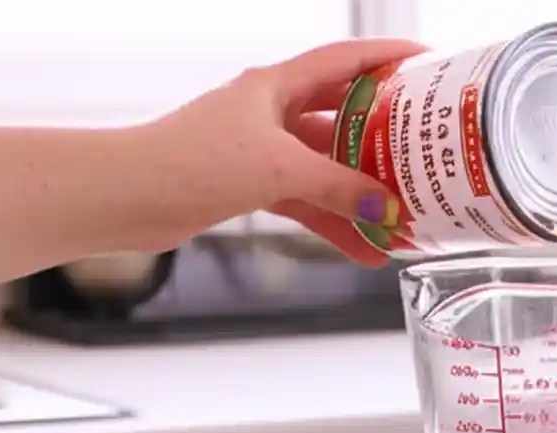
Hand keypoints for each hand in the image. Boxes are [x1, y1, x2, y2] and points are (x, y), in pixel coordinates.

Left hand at [147, 38, 426, 266]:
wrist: (128, 197)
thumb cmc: (189, 161)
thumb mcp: (279, 169)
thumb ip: (338, 188)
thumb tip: (386, 209)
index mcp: (277, 85)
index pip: (346, 60)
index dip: (388, 59)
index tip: (428, 66)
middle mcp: (272, 111)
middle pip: (343, 118)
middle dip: (384, 140)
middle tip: (425, 152)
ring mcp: (262, 150)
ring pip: (328, 168)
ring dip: (361, 196)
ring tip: (401, 221)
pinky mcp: (252, 186)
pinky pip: (307, 201)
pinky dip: (333, 222)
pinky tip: (361, 248)